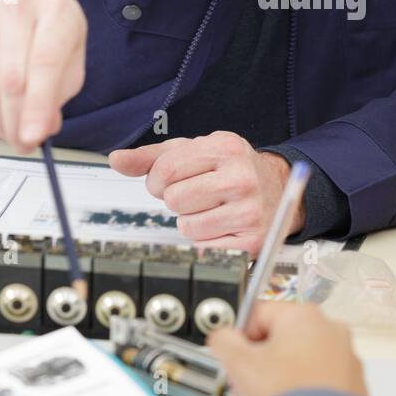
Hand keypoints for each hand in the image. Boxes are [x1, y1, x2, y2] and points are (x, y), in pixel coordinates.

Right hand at [0, 0, 86, 151]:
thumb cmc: (50, 26)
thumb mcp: (71, 52)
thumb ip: (61, 91)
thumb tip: (42, 128)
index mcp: (55, 10)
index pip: (44, 62)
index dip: (38, 105)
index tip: (35, 138)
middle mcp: (15, 9)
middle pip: (10, 80)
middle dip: (17, 123)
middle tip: (25, 145)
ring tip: (13, 135)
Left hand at [108, 132, 304, 255]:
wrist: (278, 188)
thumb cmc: (230, 169)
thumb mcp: (195, 152)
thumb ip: (153, 157)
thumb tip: (117, 160)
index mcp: (224, 148)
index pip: (165, 170)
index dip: (158, 181)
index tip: (171, 182)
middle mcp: (241, 177)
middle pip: (174, 200)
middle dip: (178, 201)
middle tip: (198, 196)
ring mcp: (249, 210)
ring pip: (187, 227)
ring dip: (192, 222)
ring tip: (212, 210)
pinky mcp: (252, 240)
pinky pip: (203, 248)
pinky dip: (206, 241)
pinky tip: (221, 226)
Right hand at [207, 302, 367, 395]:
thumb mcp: (239, 364)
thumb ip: (223, 340)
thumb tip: (222, 336)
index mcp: (303, 316)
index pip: (259, 314)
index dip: (242, 337)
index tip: (237, 358)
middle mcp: (331, 329)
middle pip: (283, 336)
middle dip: (264, 358)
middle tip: (254, 382)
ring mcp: (347, 356)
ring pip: (305, 358)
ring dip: (286, 374)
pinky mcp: (354, 382)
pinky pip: (323, 379)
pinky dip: (308, 389)